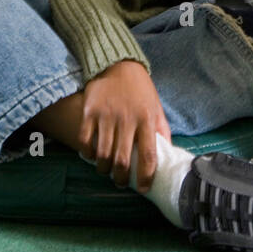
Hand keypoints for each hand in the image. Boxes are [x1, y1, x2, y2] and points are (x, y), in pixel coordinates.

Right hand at [79, 61, 170, 190]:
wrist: (116, 63)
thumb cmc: (139, 89)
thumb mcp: (156, 106)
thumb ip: (161, 129)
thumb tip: (168, 152)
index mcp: (146, 119)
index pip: (148, 156)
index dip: (145, 176)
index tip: (143, 188)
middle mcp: (127, 119)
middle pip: (122, 160)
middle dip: (121, 178)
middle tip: (120, 182)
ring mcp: (106, 115)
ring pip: (102, 154)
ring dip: (104, 169)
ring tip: (106, 170)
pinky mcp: (89, 111)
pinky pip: (85, 140)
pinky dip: (87, 153)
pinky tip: (92, 155)